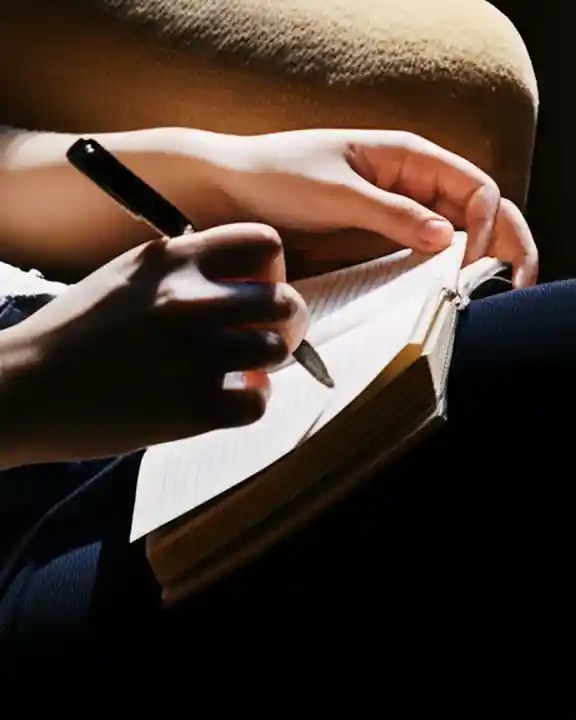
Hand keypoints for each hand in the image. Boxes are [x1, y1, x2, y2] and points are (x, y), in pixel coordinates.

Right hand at [0, 223, 306, 467]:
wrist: (22, 389)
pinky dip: (249, 403)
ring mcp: (195, 354)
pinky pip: (259, 401)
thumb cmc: (76, 333)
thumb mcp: (129, 276)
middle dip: (281, 322)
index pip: (265, 243)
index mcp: (173, 259)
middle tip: (260, 339)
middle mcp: (190, 300)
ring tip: (238, 371)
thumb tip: (249, 281)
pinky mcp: (194, 406)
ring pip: (279, 350)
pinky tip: (223, 401)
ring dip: (266, 364)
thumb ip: (186, 270)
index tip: (252, 290)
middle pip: (285, 300)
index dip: (270, 270)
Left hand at [211, 129, 538, 286]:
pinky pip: (436, 263)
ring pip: (470, 242)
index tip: (470, 265)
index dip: (487, 226)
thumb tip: (446, 239)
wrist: (227, 193)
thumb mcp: (336, 191)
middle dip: (511, 249)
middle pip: (488, 215)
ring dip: (492, 268)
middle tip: (521, 291)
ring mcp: (409, 217)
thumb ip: (391, 212)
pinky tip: (463, 305)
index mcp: (412, 158)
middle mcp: (420, 185)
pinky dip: (456, 282)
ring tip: (503, 304)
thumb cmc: (276, 177)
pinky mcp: (391, 246)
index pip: (478, 189)